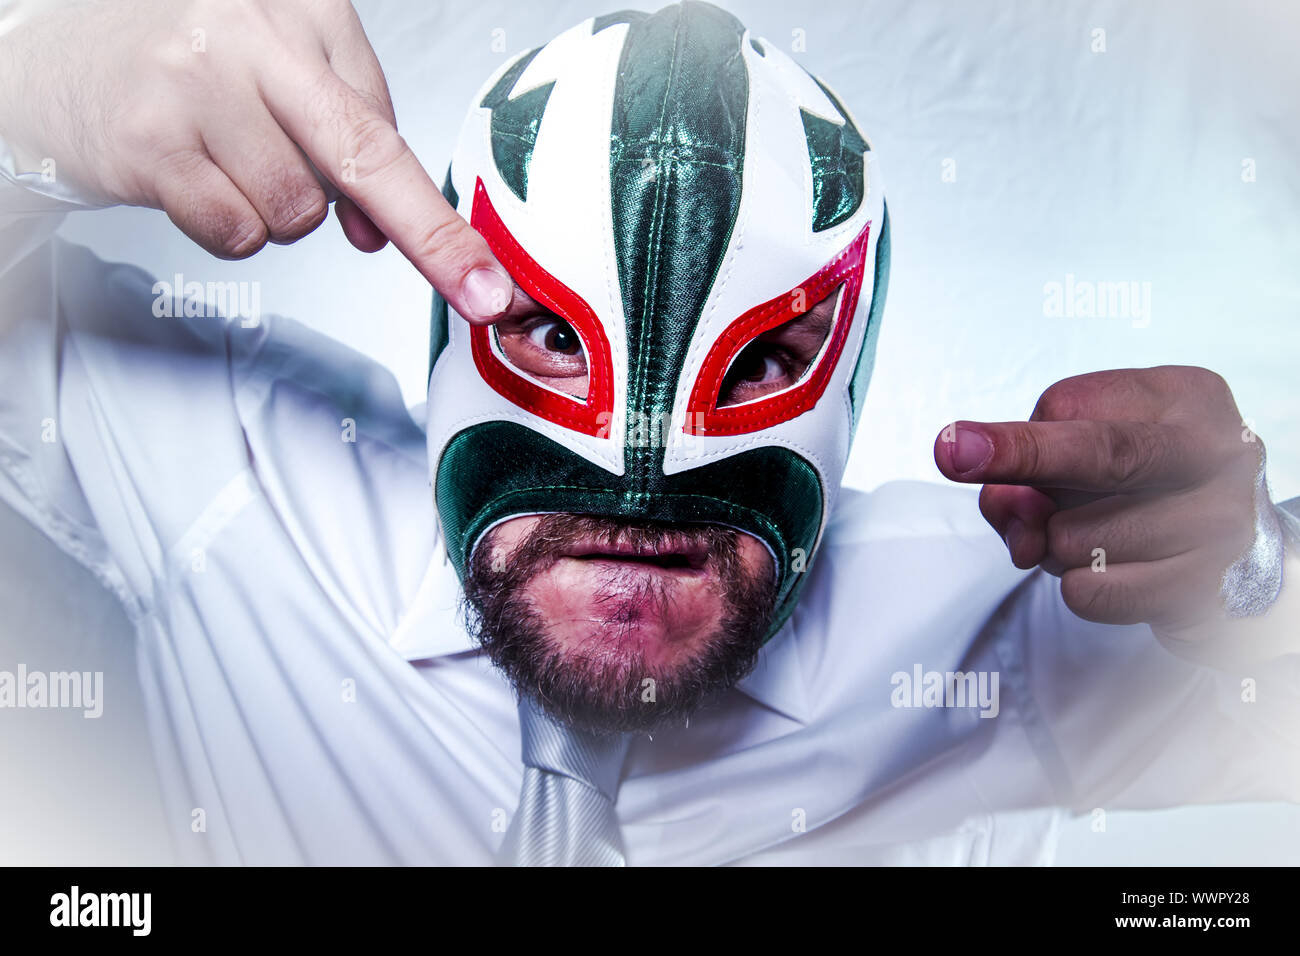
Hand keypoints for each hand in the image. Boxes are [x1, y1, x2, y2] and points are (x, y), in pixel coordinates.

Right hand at [0, 0, 511, 320]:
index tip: (481, 268)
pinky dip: (226, 226)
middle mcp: (252, 32)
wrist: (54, 61)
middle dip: (430, 236)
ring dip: (274, 212)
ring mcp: (197, 83)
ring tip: (225, 161)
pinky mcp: (150, 140)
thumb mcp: (276, 72)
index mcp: (301, 9)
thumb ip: (341, 133)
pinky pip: (234, 231)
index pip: (385, 120)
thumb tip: (381, 229)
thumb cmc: (182, 65)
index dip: (433, 209)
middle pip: (363, 155)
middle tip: (475, 290)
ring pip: (295, 210)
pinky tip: (193, 179)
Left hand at [934, 366, 1266, 637]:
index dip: (1019, 441)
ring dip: (1051, 547)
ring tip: (1084, 540)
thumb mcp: (1080, 459)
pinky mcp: (1207, 589)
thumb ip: (1024, 476)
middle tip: (952, 453)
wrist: (1227, 557)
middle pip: (1106, 454)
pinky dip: (1073, 588)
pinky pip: (1095, 592)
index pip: (1072, 404)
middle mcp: (1217, 452)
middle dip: (1022, 455)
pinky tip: (1100, 574)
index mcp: (1184, 396)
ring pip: (1081, 537)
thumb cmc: (1138, 490)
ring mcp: (1222, 522)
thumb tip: (1013, 520)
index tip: (975, 452)